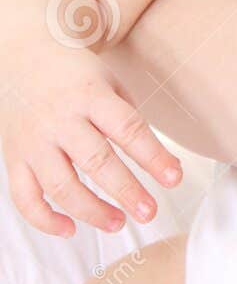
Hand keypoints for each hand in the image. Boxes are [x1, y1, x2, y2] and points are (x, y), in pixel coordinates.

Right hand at [1, 44, 181, 236]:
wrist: (20, 53)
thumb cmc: (73, 72)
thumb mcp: (107, 79)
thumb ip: (127, 116)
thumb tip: (156, 161)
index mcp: (90, 94)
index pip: (128, 128)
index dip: (153, 156)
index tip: (174, 178)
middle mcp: (60, 118)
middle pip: (97, 161)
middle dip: (126, 191)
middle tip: (149, 212)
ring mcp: (34, 140)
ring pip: (61, 186)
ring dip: (92, 211)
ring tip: (118, 223)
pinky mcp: (13, 158)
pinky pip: (24, 198)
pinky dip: (45, 220)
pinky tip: (70, 229)